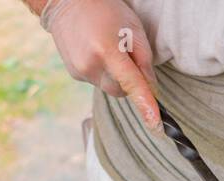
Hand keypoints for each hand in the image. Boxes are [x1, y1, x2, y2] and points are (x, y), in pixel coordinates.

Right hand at [41, 0, 159, 132]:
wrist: (66, 2)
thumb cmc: (106, 11)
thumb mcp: (134, 30)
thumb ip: (145, 63)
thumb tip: (152, 91)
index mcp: (107, 51)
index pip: (132, 85)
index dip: (146, 105)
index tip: (156, 125)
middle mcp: (90, 65)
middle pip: (122, 91)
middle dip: (130, 81)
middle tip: (126, 56)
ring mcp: (79, 71)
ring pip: (111, 89)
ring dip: (116, 77)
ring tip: (108, 50)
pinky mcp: (74, 74)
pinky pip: (98, 83)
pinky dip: (103, 73)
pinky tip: (97, 53)